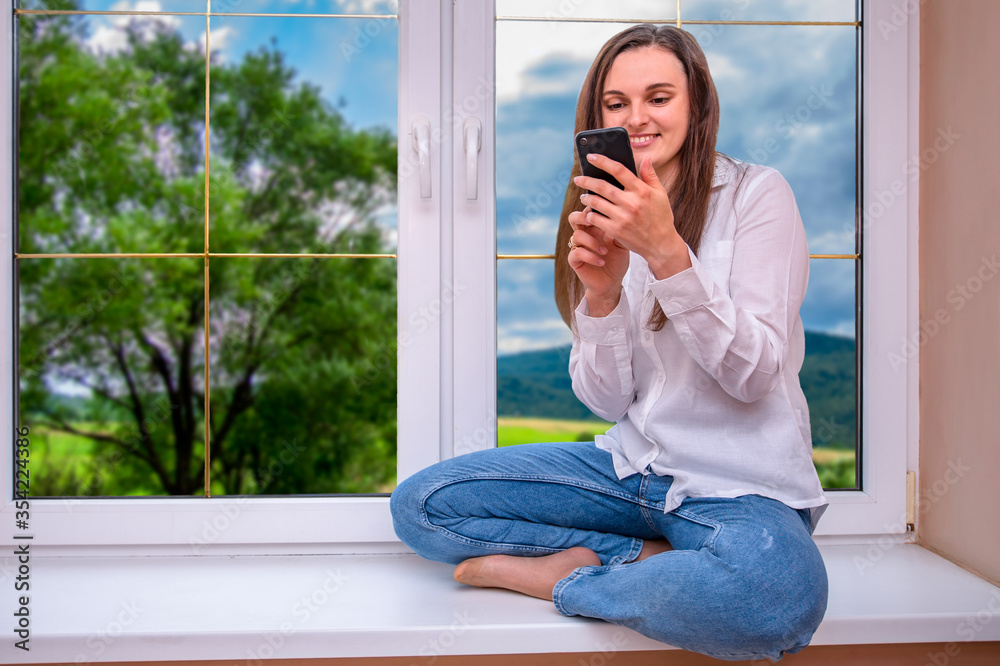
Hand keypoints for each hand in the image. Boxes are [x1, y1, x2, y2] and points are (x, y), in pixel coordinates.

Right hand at [567, 207, 628, 316]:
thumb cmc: (617, 261)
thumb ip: (620, 230)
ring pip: (576, 235)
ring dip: (592, 242)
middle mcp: (585, 235)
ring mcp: (578, 247)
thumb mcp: (622, 244)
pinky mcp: (575, 260)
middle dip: (582, 217)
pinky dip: (590, 256)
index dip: (593, 208)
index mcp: (595, 228)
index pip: (588, 212)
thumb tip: (623, 216)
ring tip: (605, 251)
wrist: (612, 283)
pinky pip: (576, 253)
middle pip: (573, 218)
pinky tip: (601, 261)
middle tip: (594, 221)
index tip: (604, 210)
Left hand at [575, 155, 691, 279]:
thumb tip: (646, 157)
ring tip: (583, 196)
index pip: (619, 170)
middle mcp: (631, 202)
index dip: (602, 161)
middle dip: (587, 180)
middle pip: (602, 186)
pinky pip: (596, 219)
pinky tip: (588, 212)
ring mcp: (622, 217)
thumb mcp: (660, 194)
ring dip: (586, 198)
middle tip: (578, 179)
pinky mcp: (616, 230)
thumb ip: (650, 175)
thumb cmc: (661, 217)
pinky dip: (590, 214)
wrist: (661, 245)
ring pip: (596, 202)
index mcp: (642, 191)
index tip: (591, 157)